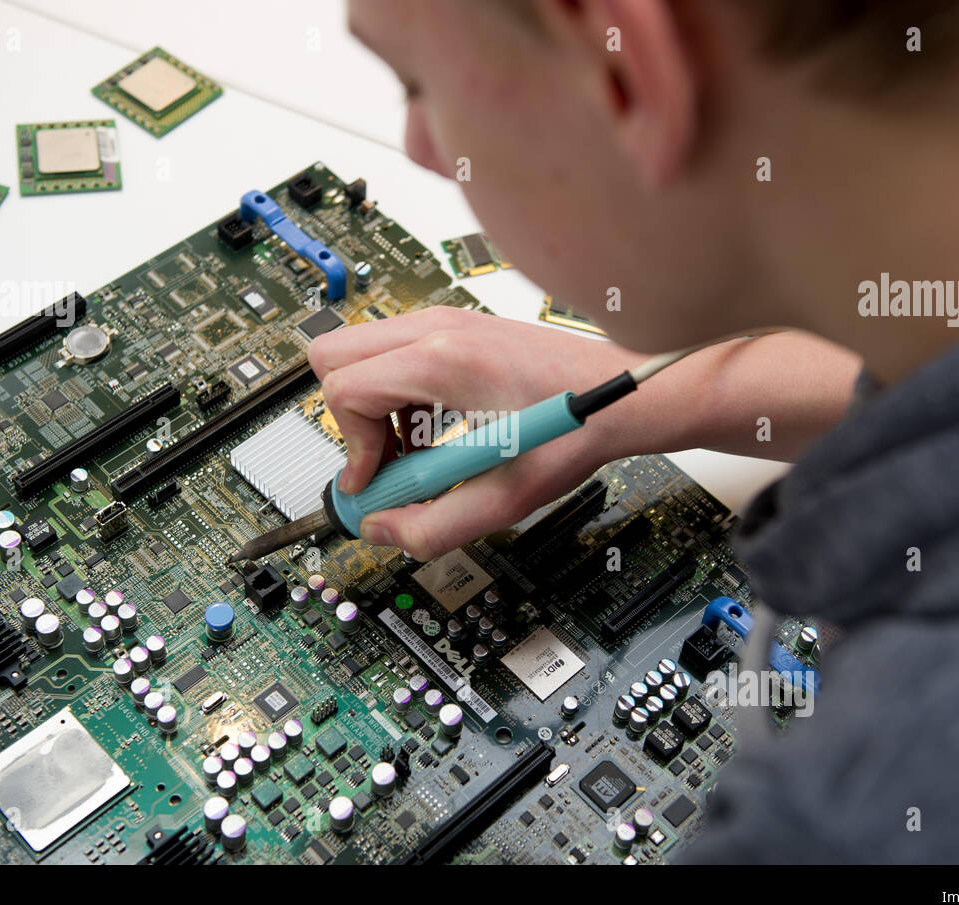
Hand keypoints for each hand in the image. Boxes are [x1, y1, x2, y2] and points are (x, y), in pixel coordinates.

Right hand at [308, 307, 653, 559]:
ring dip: (375, 410)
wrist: (624, 393)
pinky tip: (437, 434)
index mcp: (442, 360)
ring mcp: (446, 322)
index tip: (374, 484)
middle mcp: (437, 328)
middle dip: (347, 418)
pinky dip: (399, 398)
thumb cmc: (576, 428)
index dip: (350, 449)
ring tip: (417, 454)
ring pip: (362, 354)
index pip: (344, 389)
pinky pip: (396, 356)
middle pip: (333, 354)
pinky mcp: (458, 329)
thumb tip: (380, 530)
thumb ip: (431, 527)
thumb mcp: (504, 498)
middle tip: (382, 463)